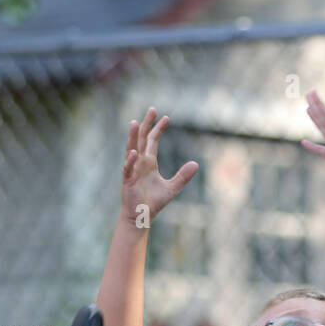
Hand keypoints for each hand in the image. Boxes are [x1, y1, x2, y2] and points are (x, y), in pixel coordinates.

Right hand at [120, 108, 197, 225]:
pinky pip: (128, 169)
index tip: (166, 117)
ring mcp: (132, 170)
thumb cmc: (154, 202)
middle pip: (142, 139)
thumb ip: (183, 176)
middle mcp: (139, 163)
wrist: (141, 216)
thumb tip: (196, 164)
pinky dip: (131, 161)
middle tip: (152, 109)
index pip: (152, 141)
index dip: (158, 129)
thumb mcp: (173, 188)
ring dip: (133, 136)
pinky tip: (134, 153)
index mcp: (149, 162)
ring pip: (131, 149)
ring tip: (135, 122)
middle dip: (147, 124)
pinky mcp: (128, 181)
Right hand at [301, 89, 324, 187]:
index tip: (311, 93)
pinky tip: (304, 142)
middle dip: (316, 107)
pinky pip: (321, 150)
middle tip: (308, 95)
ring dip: (315, 120)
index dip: (318, 104)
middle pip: (324, 118)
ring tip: (308, 110)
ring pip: (323, 130)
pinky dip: (312, 147)